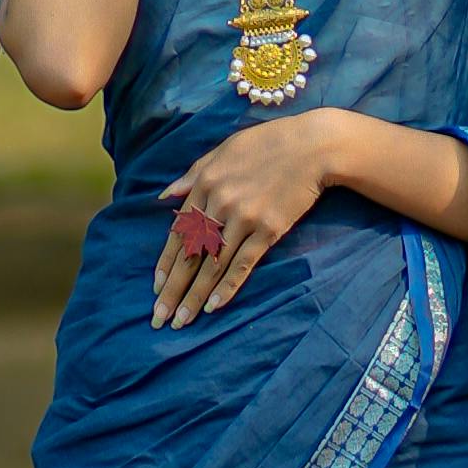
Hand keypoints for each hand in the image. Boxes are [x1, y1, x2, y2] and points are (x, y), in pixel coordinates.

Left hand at [154, 113, 342, 327]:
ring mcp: (244, 218)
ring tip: (182, 322)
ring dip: (195, 297)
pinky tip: (213, 307)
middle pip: (191, 255)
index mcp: (205, 183)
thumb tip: (164, 196)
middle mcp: (220, 203)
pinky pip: (243, 264)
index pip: (179, 233)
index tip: (155, 289)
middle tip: (159, 319)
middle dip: (173, 290)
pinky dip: (226, 288)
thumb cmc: (266, 144)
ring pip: (213, 266)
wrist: (312, 146)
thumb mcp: (222, 151)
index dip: (166, 264)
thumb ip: (192, 175)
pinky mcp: (268, 230)